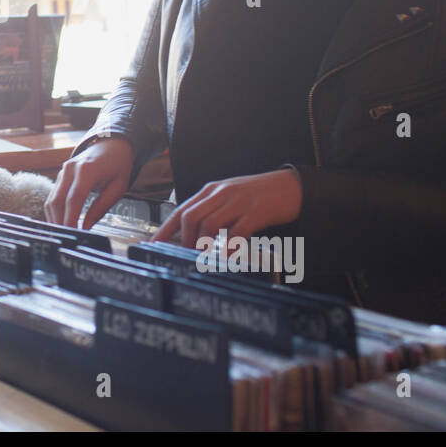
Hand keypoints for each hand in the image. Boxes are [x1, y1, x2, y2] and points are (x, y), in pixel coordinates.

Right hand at [44, 136, 134, 228]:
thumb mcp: (117, 188)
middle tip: (65, 240)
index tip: (72, 234)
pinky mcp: (60, 176)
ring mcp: (63, 171)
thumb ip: (100, 208)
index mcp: (87, 170)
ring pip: (51, 200)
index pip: (74, 198)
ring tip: (63, 235)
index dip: (71, 218)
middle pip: (57, 201)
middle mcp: (70, 169)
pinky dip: (55, 212)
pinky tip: (61, 223)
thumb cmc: (117, 166)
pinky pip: (53, 197)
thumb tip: (86, 227)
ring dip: (55, 219)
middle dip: (59, 222)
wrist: (111, 145)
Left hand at [151, 168, 301, 244]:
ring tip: (205, 259)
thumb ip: (213, 211)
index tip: (153, 244)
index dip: (166, 229)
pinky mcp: (256, 211)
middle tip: (187, 256)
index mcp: (212, 190)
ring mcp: (238, 201)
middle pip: (191, 217)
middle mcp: (221, 193)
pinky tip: (227, 258)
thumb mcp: (231, 197)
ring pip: (209, 224)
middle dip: (185, 240)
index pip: (182, 209)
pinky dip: (228, 248)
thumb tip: (195, 235)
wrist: (292, 186)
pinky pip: (236, 232)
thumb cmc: (259, 195)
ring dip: (204, 246)